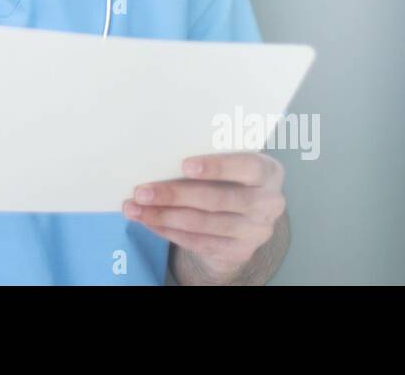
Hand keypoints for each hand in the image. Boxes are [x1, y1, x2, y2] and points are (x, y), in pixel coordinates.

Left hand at [122, 151, 285, 282]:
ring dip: (164, 216)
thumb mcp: (229, 164)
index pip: (248, 166)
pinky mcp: (239, 252)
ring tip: (135, 208)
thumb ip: (208, 156)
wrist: (241, 221)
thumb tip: (157, 151)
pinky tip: (149, 222)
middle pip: (219, 199)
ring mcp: (256, 231)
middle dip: (176, 195)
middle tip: (142, 191)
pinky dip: (169, 232)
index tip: (184, 166)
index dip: (217, 167)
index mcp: (268, 172)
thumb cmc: (227, 179)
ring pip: (204, 224)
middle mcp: (269, 203)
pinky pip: (198, 242)